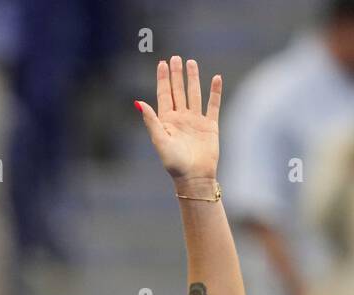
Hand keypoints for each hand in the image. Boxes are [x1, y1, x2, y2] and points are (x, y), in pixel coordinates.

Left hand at [135, 56, 221, 187]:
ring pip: (194, 94)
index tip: (162, 63)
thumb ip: (151, 121)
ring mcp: (196, 121)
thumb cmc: (174, 163)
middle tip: (175, 58)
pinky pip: (213, 105)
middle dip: (176, 75)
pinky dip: (214, 92)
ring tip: (191, 62)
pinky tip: (215, 78)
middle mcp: (181, 118)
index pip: (164, 94)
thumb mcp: (160, 141)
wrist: (194, 178)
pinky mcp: (210, 126)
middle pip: (178, 91)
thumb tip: (138, 102)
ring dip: (193, 79)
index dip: (162, 79)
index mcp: (167, 121)